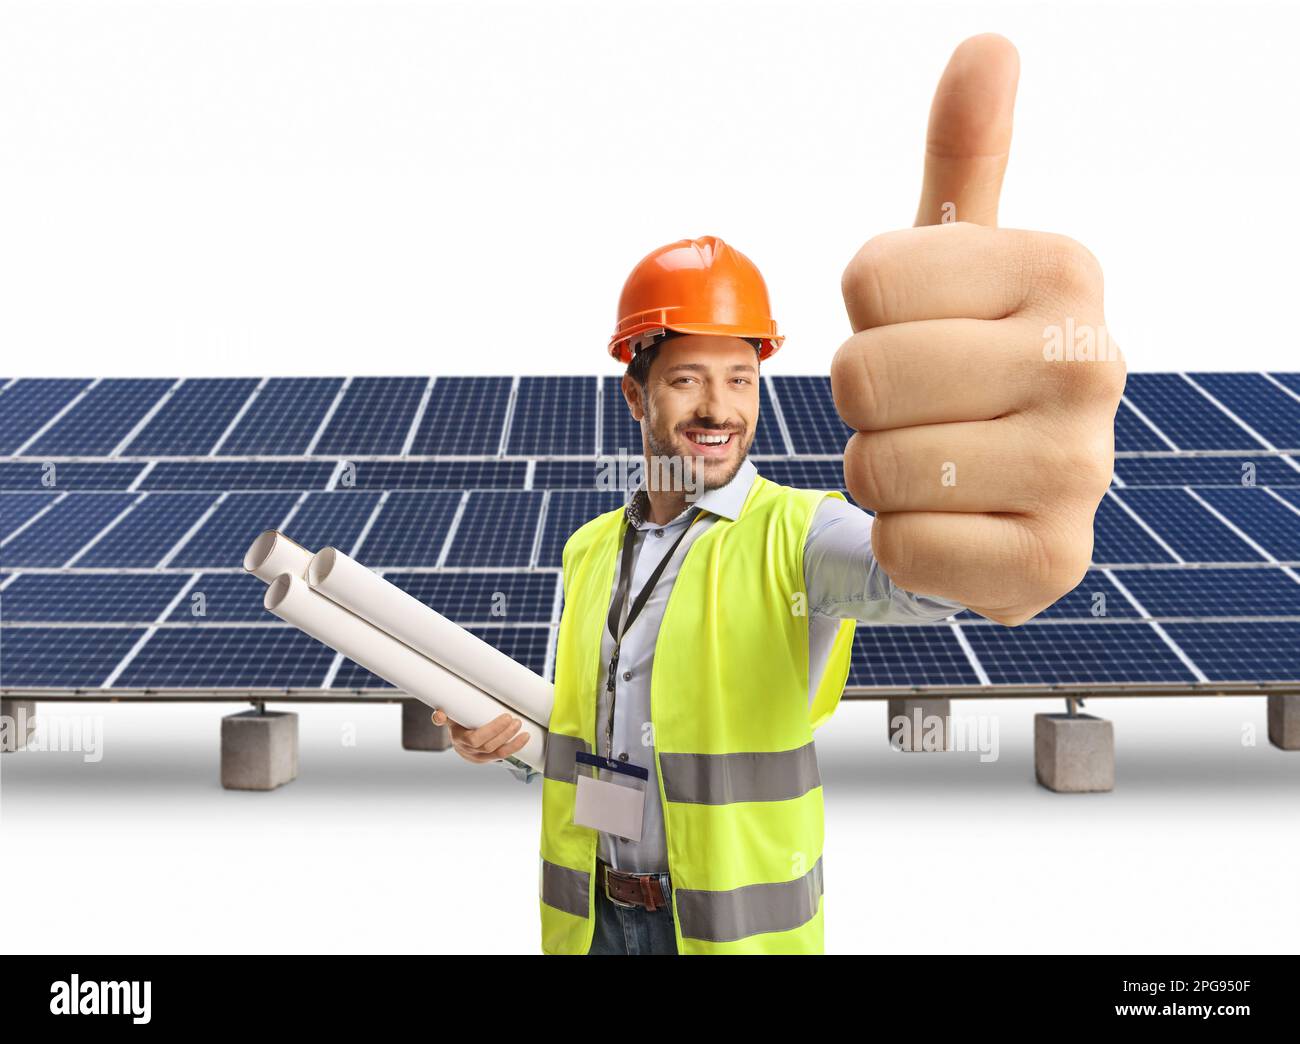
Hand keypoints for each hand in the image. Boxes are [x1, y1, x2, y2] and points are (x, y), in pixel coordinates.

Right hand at [431, 709, 530, 763]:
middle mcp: (469, 751)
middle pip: (489, 746)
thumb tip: (438, 715)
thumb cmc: (456, 722)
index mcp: (459, 739)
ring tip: (520, 725)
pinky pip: (503, 755)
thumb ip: (441, 716)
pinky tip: (525, 738)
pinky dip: (515, 746)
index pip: (475, 739)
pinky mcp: (488, 759)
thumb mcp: (448, 717)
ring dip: (512, 740)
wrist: (457, 737)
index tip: (506, 716)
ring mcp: (479, 757)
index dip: (493, 730)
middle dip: (505, 732)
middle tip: (515, 719)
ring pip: (498, 752)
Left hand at [833, 33, 1125, 625]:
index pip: (868, 283)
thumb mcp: (955, 263)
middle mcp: (1094, 363)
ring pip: (876, 467)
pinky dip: (903, 544)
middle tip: (917, 410)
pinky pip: (903, 548)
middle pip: (863, 376)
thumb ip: (963, 162)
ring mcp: (1083, 473)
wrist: (1004, 493)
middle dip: (863, 404)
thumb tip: (987, 46)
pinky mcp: (1054, 565)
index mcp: (1065, 270)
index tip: (918, 331)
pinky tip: (956, 525)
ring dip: (880, 473)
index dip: (864, 318)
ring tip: (938, 464)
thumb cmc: (962, 361)